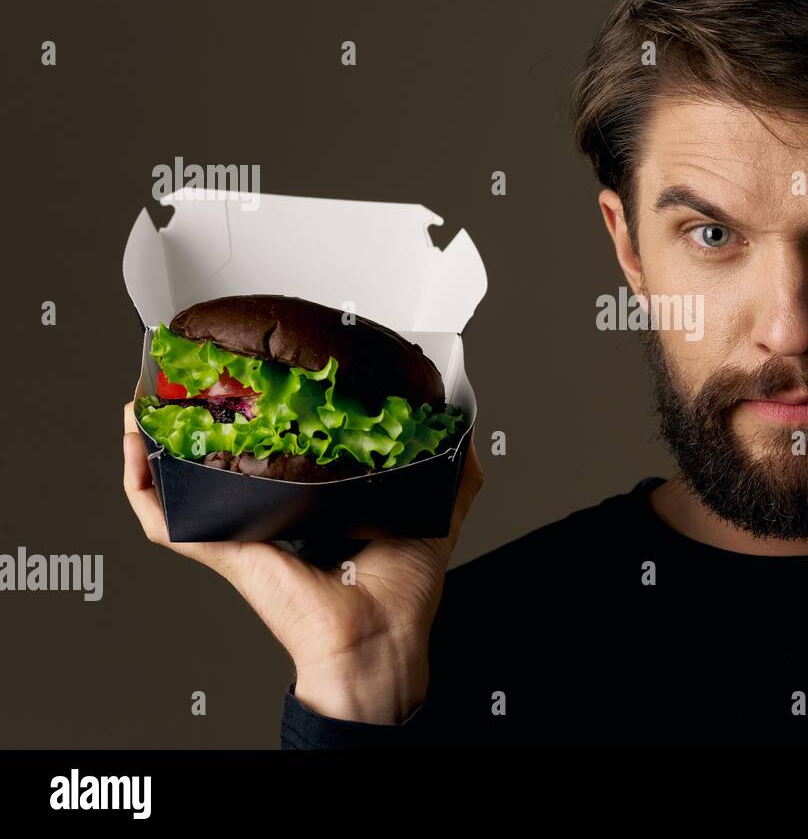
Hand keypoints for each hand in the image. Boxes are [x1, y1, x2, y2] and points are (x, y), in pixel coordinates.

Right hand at [122, 401, 484, 723]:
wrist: (380, 638)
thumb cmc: (403, 590)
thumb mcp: (431, 511)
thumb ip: (448, 472)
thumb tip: (464, 431)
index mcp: (310, 506)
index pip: (272, 457)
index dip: (259, 417)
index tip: (253, 376)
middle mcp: (267, 516)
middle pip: (217, 465)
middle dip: (197, 421)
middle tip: (189, 377)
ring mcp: (236, 532)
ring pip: (175, 482)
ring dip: (154, 439)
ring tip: (147, 397)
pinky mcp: (219, 547)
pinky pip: (161, 513)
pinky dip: (139, 475)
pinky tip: (134, 435)